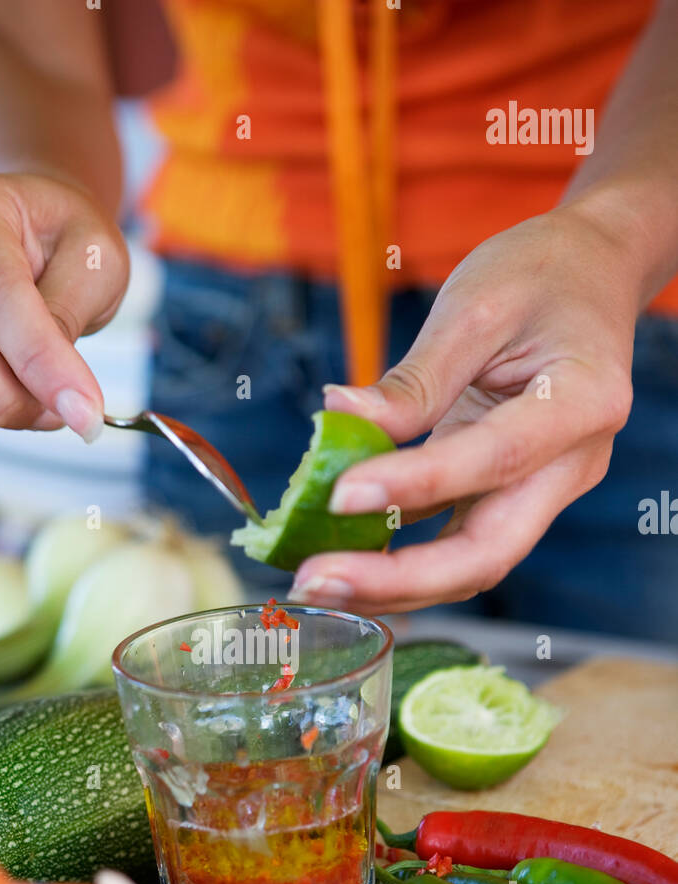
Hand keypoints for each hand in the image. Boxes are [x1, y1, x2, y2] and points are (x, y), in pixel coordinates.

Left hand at [290, 202, 638, 612]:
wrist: (592, 274)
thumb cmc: (542, 275)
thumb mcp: (474, 306)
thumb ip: (414, 378)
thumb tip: (339, 414)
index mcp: (582, 403)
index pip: (495, 458)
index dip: (417, 484)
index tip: (340, 495)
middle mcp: (573, 464)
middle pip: (490, 551)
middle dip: (400, 579)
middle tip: (315, 581)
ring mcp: (545, 489)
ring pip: (471, 562)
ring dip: (393, 584)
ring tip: (315, 583)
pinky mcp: (511, 494)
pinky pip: (456, 540)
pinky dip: (400, 558)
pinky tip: (342, 560)